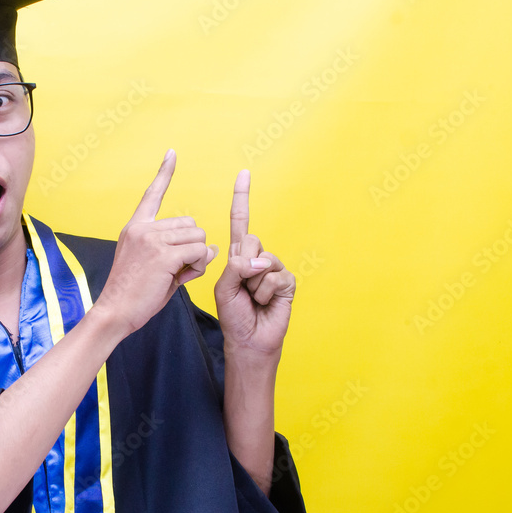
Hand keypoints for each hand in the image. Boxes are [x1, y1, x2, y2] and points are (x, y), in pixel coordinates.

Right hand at [95, 150, 218, 337]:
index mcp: (136, 227)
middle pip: (190, 224)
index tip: (172, 153)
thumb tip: (212, 248)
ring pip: (198, 238)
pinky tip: (181, 278)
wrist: (115, 312)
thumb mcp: (156, 268)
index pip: (152, 194)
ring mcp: (152, 239)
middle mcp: (143, 228)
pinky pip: (198, 253)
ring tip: (178, 275)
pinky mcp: (163, 254)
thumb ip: (181, 255)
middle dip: (193, 247)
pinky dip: (197, 267)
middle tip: (179, 269)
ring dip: (197, 258)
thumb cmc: (134, 295)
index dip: (165, 173)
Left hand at [214, 170, 294, 357]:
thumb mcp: (224, 287)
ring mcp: (273, 268)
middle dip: (242, 266)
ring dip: (253, 284)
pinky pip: (275, 277)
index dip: (241, 199)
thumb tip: (259, 260)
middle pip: (250, 240)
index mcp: (238, 255)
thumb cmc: (233, 314)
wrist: (248, 339)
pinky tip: (264, 303)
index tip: (243, 173)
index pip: (240, 222)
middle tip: (242, 288)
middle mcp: (257, 258)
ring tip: (252, 299)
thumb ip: (236, 268)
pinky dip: (265, 293)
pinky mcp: (287, 281)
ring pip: (263, 261)